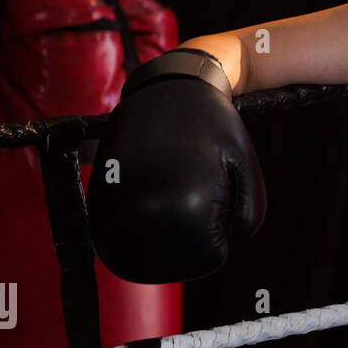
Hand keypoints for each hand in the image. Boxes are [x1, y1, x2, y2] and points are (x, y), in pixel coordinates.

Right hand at [87, 48, 266, 282]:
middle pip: (177, 260)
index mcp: (186, 208)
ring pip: (145, 253)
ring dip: (162, 232)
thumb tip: (230, 243)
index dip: (222, 230)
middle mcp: (144, 213)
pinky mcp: (98, 196)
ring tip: (173, 182)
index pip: (210, 258)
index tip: (219, 191)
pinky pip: (118, 237)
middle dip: (193, 234)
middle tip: (196, 184)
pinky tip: (151, 190)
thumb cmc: (215, 126)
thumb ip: (250, 215)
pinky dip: (137, 226)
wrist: (168, 86)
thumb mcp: (247, 168)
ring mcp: (115, 206)